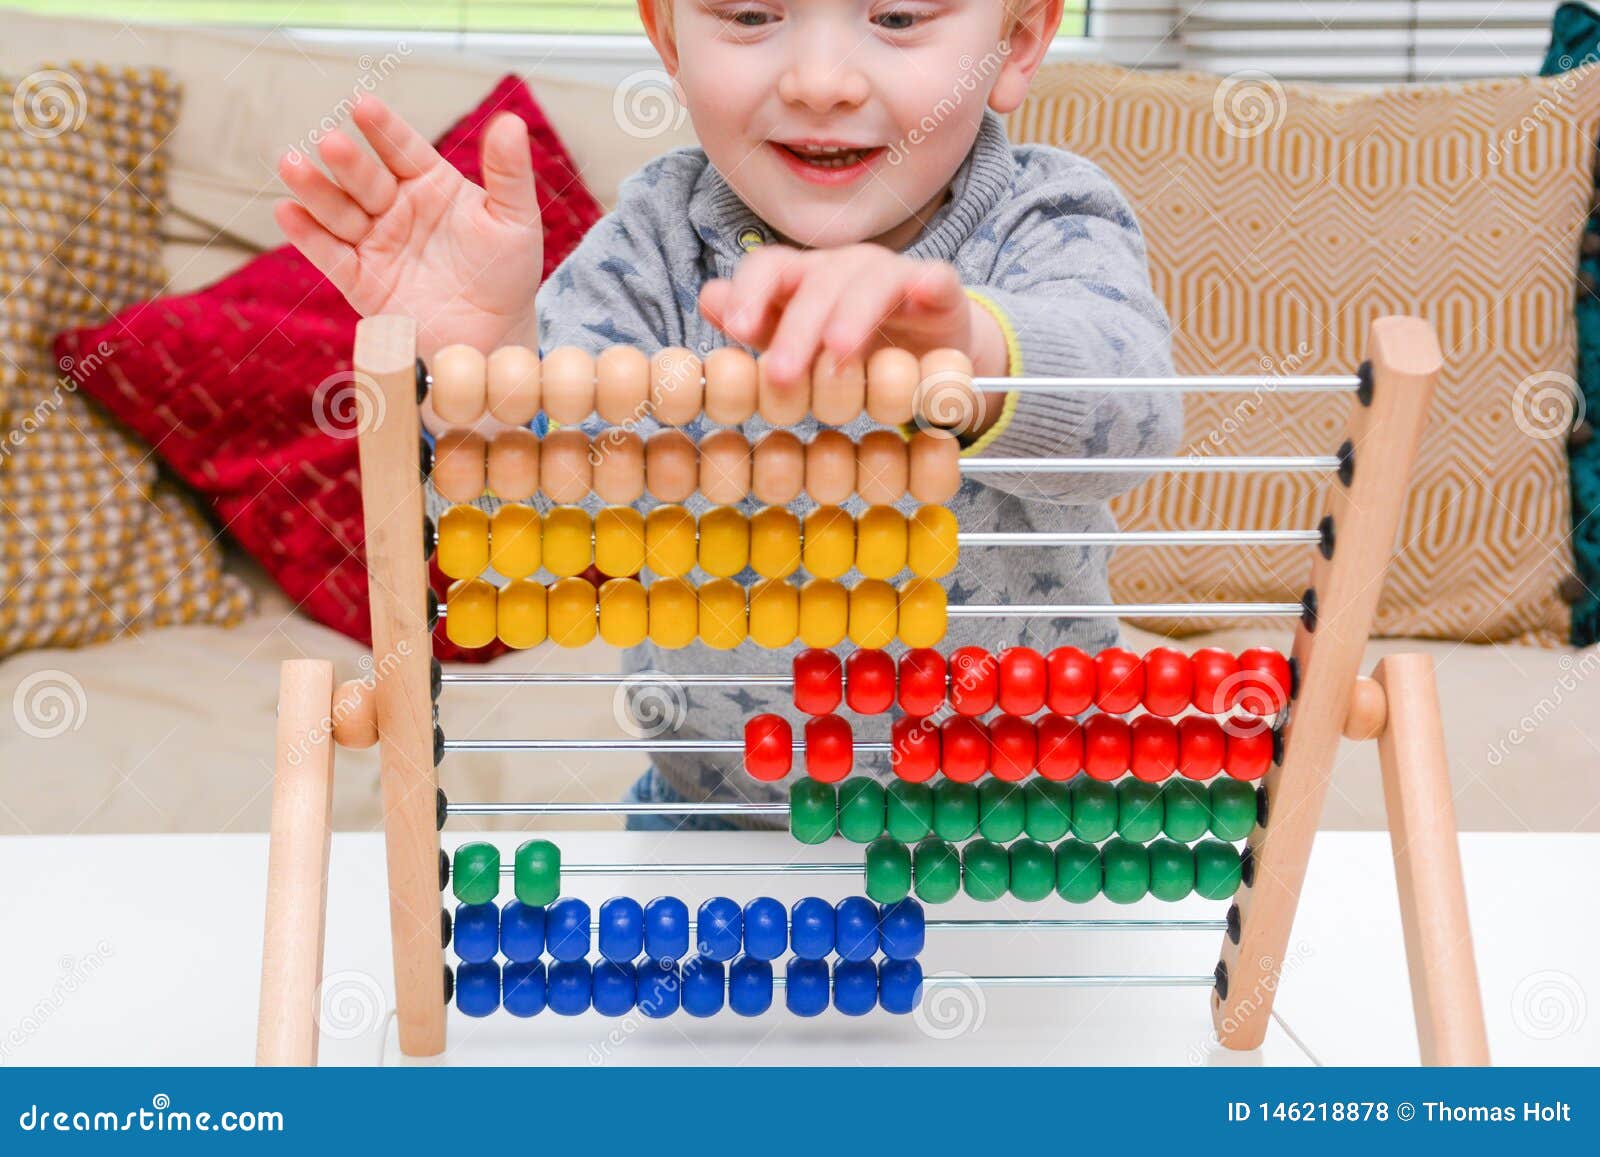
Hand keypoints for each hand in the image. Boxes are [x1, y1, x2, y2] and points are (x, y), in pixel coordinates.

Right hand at [274, 95, 542, 355]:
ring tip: (292, 165)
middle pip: (366, 179)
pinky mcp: (362, 281)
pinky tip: (288, 212)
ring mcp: (376, 242)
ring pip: (340, 212)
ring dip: (316, 190)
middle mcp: (397, 207)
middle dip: (347, 162)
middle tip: (330, 143)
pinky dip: (308, 236)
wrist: (495, 334)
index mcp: (431, 184)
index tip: (363, 106)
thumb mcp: (515, 219)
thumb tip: (511, 122)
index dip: (383, 129)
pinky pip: (331, 256)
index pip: (403, 149)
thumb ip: (509, 173)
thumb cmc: (506, 273)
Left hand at [698, 244, 1006, 390]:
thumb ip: (758, 325)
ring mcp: (893, 274)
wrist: (928, 357)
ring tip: (839, 355)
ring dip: (850, 315)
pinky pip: (934, 279)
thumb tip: (709, 300)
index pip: (769, 267)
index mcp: (803, 278)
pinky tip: (919, 297)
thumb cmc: (855, 353)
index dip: (750, 292)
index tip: (738, 330)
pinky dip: (926, 285)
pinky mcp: (938, 288)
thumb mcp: (801, 346)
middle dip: (796, 326)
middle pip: (816, 280)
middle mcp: (844, 267)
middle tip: (783, 374)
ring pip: (869, 281)